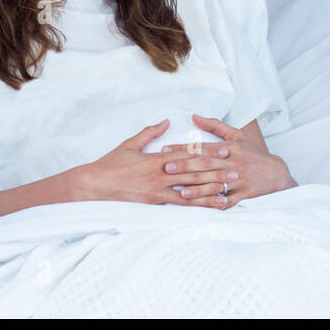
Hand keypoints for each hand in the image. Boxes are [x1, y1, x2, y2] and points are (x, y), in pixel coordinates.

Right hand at [74, 120, 220, 205]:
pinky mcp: (153, 203)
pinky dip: (195, 206)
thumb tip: (166, 121)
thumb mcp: (130, 144)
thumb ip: (150, 132)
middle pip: (192, 173)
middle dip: (215, 172)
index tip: (224, 150)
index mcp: (155, 159)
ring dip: (210, 191)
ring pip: (188, 191)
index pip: (186, 154)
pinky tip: (208, 208)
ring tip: (228, 190)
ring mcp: (156, 191)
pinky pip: (178, 205)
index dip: (207, 152)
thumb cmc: (111, 164)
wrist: (94, 185)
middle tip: (235, 170)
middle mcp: (158, 175)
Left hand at [158, 114, 295, 208]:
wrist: (277, 173)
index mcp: (231, 147)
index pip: (203, 147)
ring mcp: (240, 179)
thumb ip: (215, 125)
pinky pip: (229, 200)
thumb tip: (194, 117)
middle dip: (186, 167)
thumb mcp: (237, 135)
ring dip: (197, 188)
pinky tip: (203, 206)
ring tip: (180, 191)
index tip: (166, 150)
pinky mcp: (245, 193)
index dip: (183, 149)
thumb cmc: (253, 153)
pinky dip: (216, 203)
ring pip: (216, 184)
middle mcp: (235, 162)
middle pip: (207, 165)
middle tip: (167, 168)